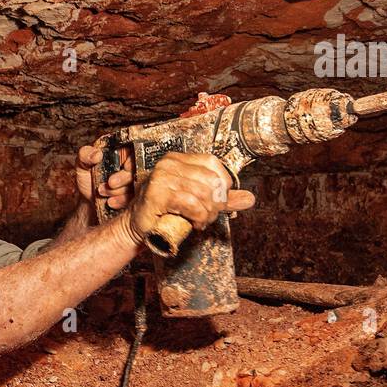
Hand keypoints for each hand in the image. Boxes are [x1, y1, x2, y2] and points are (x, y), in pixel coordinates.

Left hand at [75, 144, 133, 212]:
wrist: (88, 201)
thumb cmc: (87, 178)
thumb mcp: (82, 164)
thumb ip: (85, 155)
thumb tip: (97, 154)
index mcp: (121, 149)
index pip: (135, 148)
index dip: (132, 158)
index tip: (125, 166)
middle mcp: (131, 162)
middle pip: (139, 167)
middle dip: (125, 177)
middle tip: (110, 183)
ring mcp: (135, 179)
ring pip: (138, 184)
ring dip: (120, 190)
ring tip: (102, 192)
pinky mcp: (136, 194)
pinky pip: (136, 197)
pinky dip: (122, 200)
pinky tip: (110, 202)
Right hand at [119, 152, 254, 249]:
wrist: (137, 227)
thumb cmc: (165, 213)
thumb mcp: (198, 203)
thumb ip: (222, 199)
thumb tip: (249, 198)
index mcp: (178, 159)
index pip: (213, 163)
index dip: (223, 185)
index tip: (217, 202)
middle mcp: (169, 163)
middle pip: (212, 180)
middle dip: (216, 204)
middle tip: (208, 216)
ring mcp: (162, 177)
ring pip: (203, 193)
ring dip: (207, 214)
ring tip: (200, 221)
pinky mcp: (157, 193)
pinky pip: (191, 203)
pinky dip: (198, 217)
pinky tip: (193, 224)